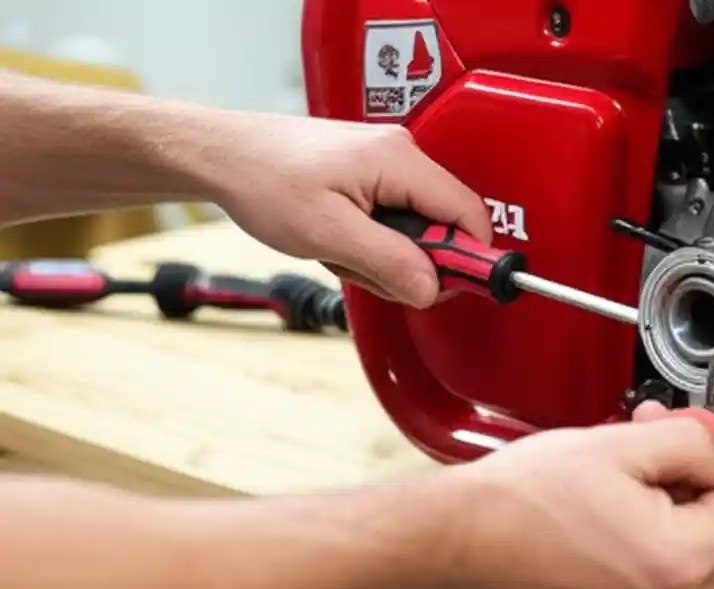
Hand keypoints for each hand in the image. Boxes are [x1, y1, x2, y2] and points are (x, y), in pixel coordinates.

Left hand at [207, 112, 491, 307]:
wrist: (223, 156)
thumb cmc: (262, 179)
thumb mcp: (327, 233)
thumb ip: (387, 262)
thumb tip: (431, 288)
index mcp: (398, 160)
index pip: (468, 214)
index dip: (468, 259)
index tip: (452, 288)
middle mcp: (400, 154)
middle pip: (446, 226)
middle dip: (415, 263)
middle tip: (374, 274)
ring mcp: (387, 163)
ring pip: (419, 229)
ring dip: (387, 257)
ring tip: (344, 253)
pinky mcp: (372, 174)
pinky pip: (396, 220)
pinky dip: (374, 243)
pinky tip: (343, 243)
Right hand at [451, 401, 713, 588]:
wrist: (466, 538)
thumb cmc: (526, 496)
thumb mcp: (623, 443)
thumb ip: (695, 444)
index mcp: (682, 560)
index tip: (694, 435)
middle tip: (678, 459)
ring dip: (697, 526)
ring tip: (645, 485)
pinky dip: (670, 561)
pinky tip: (629, 522)